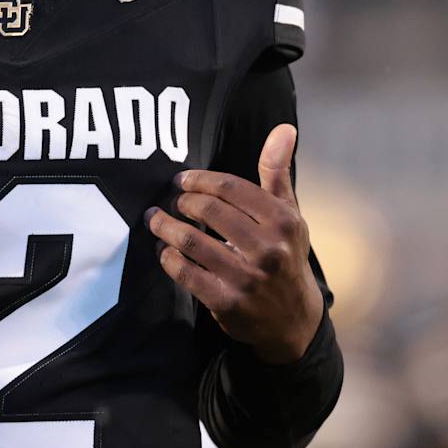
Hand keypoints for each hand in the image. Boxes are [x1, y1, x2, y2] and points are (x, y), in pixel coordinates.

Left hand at [147, 124, 323, 363]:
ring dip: (165, 227)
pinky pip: (185, 273)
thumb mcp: (289, 214)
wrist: (292, 320)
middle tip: (171, 201)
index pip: (231, 188)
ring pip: (191, 241)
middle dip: (182, 202)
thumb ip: (277, 172)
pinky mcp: (226, 303)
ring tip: (155, 220)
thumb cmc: (285, 255)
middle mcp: (269, 250)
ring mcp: (247, 278)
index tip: (182, 180)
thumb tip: (284, 128)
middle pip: (208, 211)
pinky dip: (168, 257)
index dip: (200, 180)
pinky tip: (164, 250)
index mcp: (284, 222)